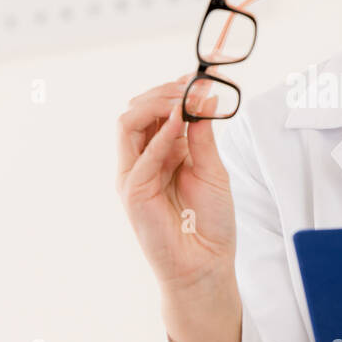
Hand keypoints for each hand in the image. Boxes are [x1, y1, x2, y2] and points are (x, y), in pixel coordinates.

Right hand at [116, 72, 236, 293]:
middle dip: (164, 91)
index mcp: (161, 152)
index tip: (199, 78)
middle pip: (137, 110)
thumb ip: (203, 136)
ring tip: (186, 98)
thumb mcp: (213, 169)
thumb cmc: (210, 222)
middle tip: (192, 85)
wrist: (206, 264)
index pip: (156, 110)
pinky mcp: (132, 191)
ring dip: (158, 104)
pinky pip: (141, 154)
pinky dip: (161, 134)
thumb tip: (202, 97)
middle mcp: (143, 160)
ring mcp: (134, 174)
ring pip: (129, 123)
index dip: (174, 90)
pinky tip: (181, 121)